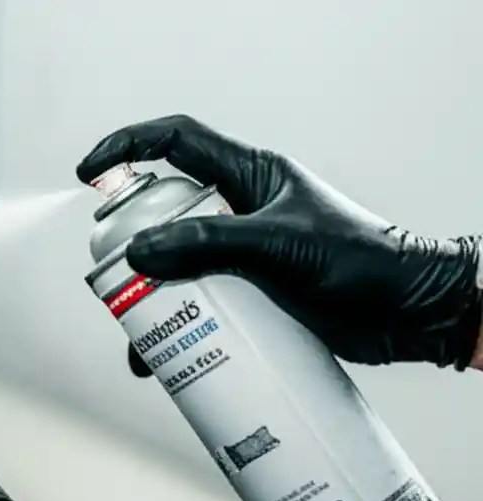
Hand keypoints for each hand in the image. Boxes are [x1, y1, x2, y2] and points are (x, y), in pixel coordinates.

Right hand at [77, 115, 482, 372]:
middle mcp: (238, 212)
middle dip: (127, 245)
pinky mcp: (249, 297)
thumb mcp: (281, 245)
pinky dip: (175, 332)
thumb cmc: (365, 261)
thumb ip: (210, 242)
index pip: (175, 142)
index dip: (126, 147)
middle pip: (161, 215)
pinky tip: (161, 359)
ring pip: (173, 269)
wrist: (413, 313)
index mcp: (248, 176)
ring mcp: (241, 257)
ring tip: (136, 334)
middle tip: (110, 274)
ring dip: (147, 300)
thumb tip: (140, 251)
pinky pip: (197, 308)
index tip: (87, 174)